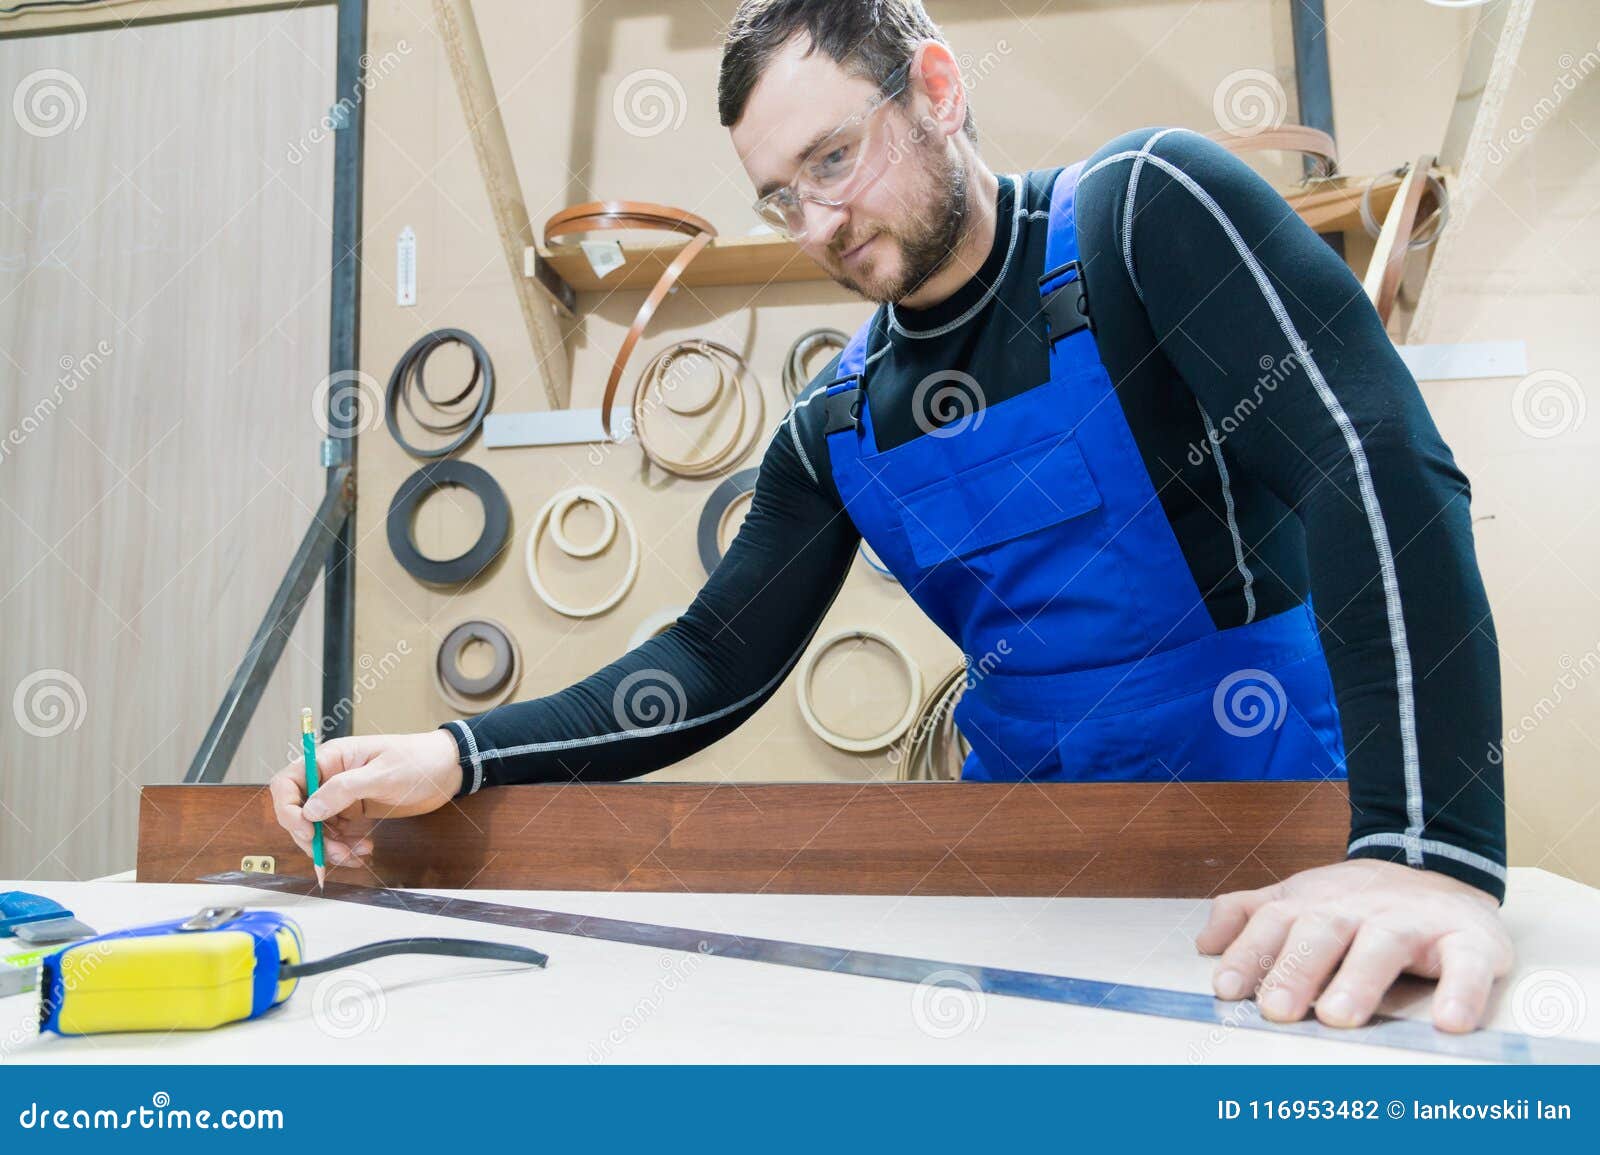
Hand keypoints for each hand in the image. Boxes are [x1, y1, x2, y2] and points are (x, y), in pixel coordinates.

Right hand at [268, 729, 463, 870]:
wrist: (448, 769)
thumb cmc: (418, 761)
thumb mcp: (382, 774)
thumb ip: (344, 790)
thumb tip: (309, 811)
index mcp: (330, 759)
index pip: (288, 783)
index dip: (288, 808)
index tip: (305, 830)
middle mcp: (329, 777)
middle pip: (298, 811)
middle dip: (311, 836)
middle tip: (334, 853)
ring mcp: (341, 796)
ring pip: (317, 828)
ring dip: (330, 846)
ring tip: (357, 854)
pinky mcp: (354, 811)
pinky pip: (337, 834)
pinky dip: (345, 846)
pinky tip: (364, 850)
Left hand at [1197, 858, 1511, 1032]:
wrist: (1440, 873)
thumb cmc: (1360, 903)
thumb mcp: (1300, 901)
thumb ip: (1250, 918)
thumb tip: (1205, 945)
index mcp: (1314, 904)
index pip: (1274, 924)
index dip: (1248, 953)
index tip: (1225, 988)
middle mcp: (1359, 910)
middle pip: (1322, 932)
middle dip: (1296, 969)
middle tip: (1276, 1010)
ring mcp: (1413, 923)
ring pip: (1383, 945)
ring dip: (1359, 980)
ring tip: (1340, 1016)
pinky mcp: (1468, 940)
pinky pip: (1467, 965)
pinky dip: (1461, 992)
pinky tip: (1449, 1022)